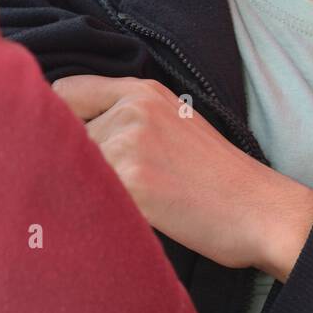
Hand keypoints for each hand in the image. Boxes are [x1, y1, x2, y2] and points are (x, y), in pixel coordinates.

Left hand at [51, 74, 312, 278]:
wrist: (260, 210)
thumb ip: (126, 120)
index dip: (52, 124)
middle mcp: (132, 106)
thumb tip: (68, 139)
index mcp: (142, 90)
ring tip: (109, 210)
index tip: (55, 152)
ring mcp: (131, 139)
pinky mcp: (132, 178)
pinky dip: (89, 210)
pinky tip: (113, 222)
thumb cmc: (216, 180)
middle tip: (80, 190)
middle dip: (62, 163)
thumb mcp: (174, 125)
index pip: (65, 92)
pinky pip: (85, 192)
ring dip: (77, 190)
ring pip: (70, 166)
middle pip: (59, 133)